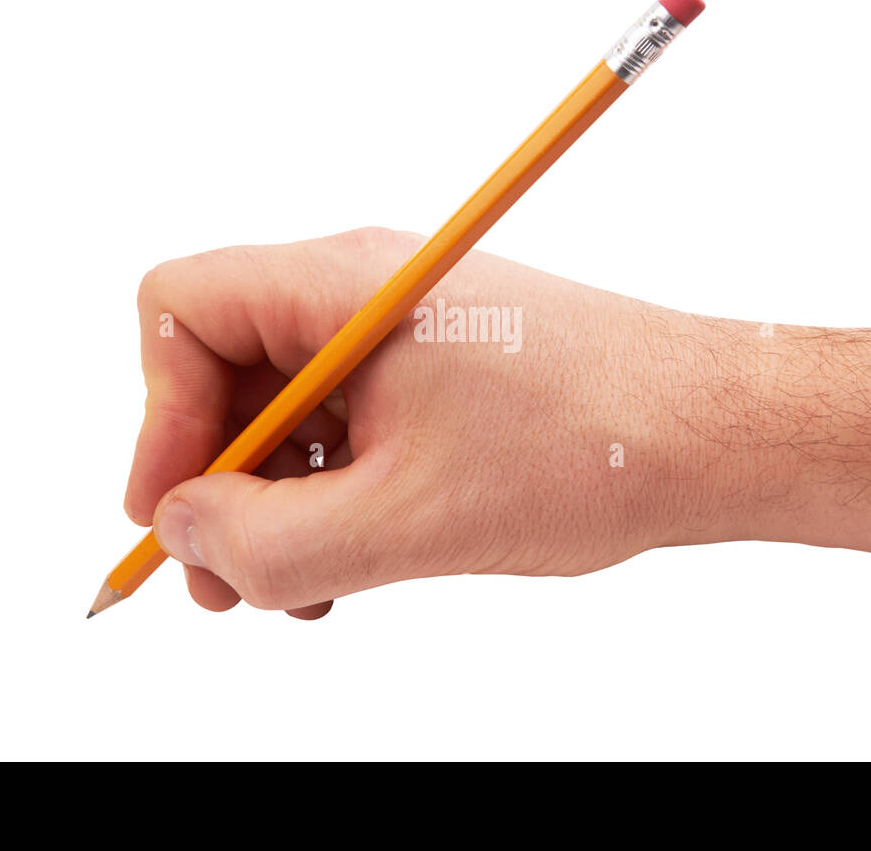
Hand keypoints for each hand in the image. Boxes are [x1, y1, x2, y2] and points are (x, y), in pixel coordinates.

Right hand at [124, 228, 698, 617]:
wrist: (711, 431)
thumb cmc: (585, 450)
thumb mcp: (404, 521)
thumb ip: (268, 541)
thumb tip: (182, 532)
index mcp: (345, 285)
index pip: (181, 309)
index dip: (158, 415)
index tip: (177, 512)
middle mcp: (364, 287)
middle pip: (224, 364)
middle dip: (213, 478)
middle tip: (225, 579)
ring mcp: (402, 325)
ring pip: (284, 404)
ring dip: (273, 500)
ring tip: (301, 586)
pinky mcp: (435, 364)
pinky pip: (344, 420)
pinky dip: (328, 491)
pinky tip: (354, 559)